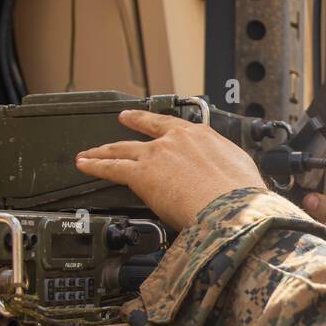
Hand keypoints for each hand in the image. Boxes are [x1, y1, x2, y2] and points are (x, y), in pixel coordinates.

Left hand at [75, 110, 264, 228]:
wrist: (230, 207)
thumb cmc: (241, 196)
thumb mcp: (241, 171)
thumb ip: (227, 168)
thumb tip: (229, 177)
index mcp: (202, 137)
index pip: (178, 125)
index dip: (165, 123)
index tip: (159, 120)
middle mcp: (176, 140)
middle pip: (148, 128)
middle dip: (134, 122)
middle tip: (124, 118)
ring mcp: (156, 154)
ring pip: (122, 149)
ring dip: (104, 150)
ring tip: (91, 151)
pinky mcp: (140, 174)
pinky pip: (110, 167)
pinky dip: (94, 165)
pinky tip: (84, 165)